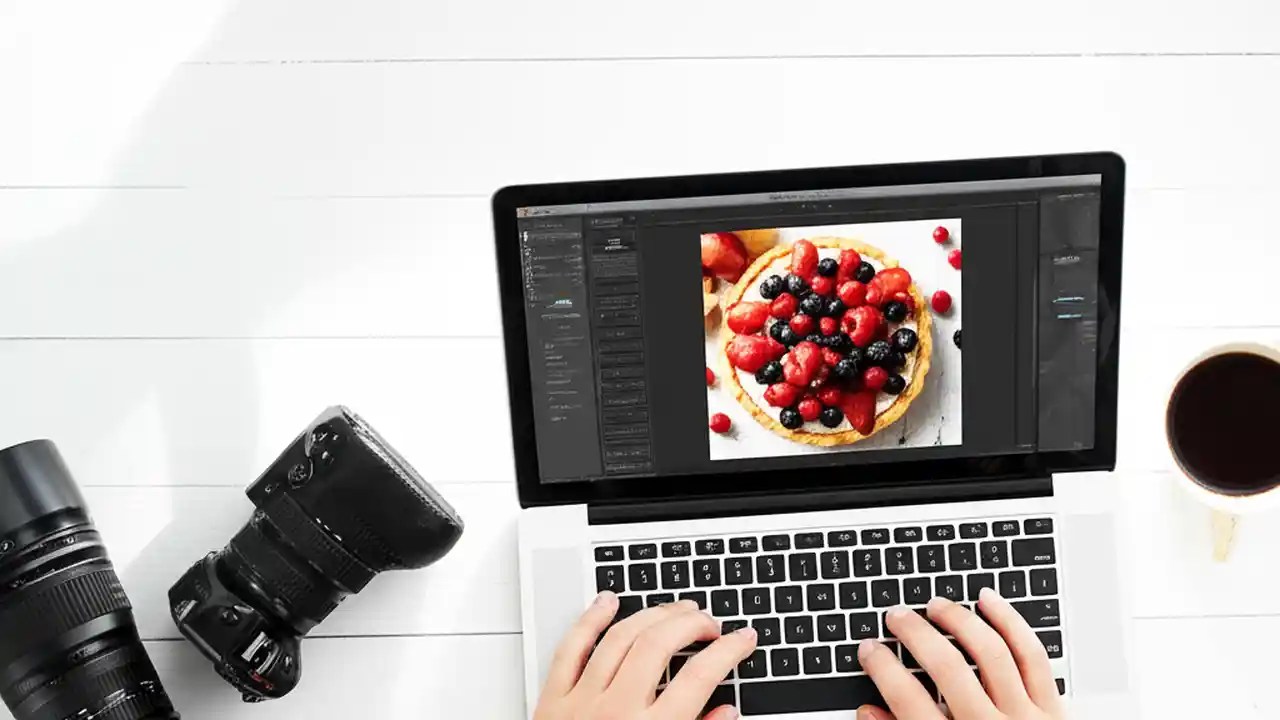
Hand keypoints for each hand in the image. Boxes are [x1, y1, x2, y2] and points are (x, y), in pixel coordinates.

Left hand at [534, 593, 757, 719]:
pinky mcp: (551, 701)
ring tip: (675, 609)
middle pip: (658, 645)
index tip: (743, 640)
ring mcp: (581, 703)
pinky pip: (570, 648)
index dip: (728, 652)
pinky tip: (608, 602)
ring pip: (619, 637)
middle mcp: (617, 713)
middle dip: (691, 624)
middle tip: (710, 623)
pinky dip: (589, 619)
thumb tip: (727, 712)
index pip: (700, 678)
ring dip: (651, 614)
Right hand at [856, 589, 1063, 719]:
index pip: (908, 700)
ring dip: (960, 621)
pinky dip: (1011, 622)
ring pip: (991, 653)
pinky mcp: (1056, 710)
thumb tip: (869, 713)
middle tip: (897, 615)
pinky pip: (1033, 655)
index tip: (869, 648)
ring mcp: (1027, 719)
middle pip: (948, 668)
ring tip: (937, 604)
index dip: (882, 668)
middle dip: (916, 634)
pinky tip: (989, 602)